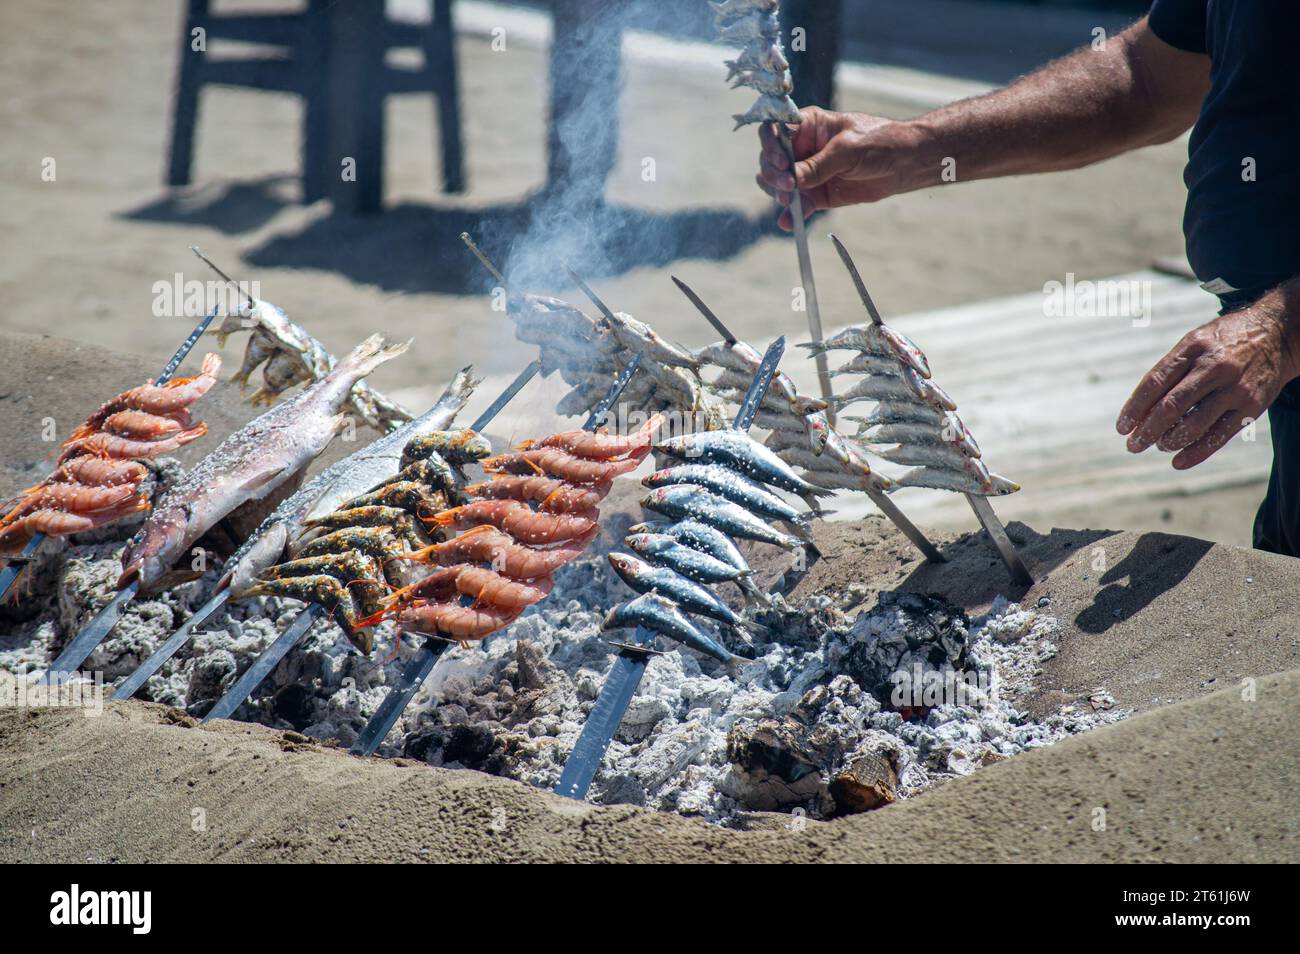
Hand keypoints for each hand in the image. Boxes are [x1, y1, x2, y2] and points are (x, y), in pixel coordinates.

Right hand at [756, 107, 923, 230]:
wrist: (904, 163)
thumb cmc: (880, 142)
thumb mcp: (848, 149)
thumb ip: (819, 165)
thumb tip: (792, 179)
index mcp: (807, 125)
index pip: (774, 131)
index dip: (771, 146)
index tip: (783, 164)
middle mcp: (802, 148)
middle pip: (770, 160)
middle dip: (773, 174)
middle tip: (788, 187)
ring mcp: (807, 172)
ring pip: (778, 183)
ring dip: (779, 193)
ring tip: (790, 202)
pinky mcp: (817, 194)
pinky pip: (798, 205)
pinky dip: (791, 214)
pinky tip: (788, 222)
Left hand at [1116, 297, 1299, 468]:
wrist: (1278, 334)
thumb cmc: (1224, 341)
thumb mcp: (1195, 341)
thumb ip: (1170, 370)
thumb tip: (1142, 409)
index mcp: (1193, 347)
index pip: (1155, 382)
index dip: (1134, 408)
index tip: (1122, 427)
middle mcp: (1214, 367)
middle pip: (1171, 406)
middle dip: (1146, 431)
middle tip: (1132, 446)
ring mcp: (1235, 388)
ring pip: (1193, 424)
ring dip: (1168, 441)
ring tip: (1159, 445)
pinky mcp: (1251, 407)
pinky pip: (1219, 436)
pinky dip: (1196, 453)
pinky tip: (1178, 461)